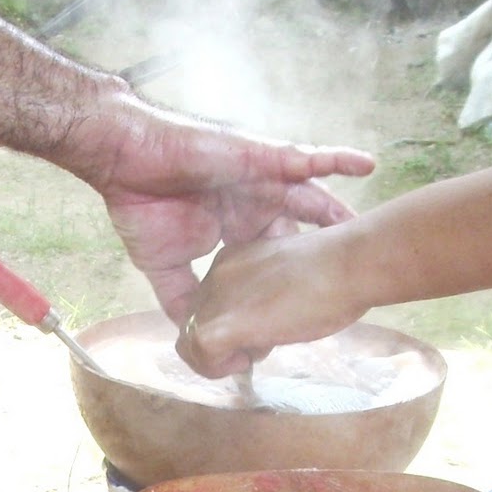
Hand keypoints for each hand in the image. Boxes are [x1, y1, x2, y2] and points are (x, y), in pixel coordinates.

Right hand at [75, 103, 373, 324]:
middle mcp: (252, 202)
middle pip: (301, 227)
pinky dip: (334, 161)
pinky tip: (365, 166)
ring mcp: (259, 178)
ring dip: (339, 213)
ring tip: (367, 229)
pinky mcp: (258, 157)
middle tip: (357, 268)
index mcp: (233, 227)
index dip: (290, 276)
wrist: (123, 159)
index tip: (314, 302)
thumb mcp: (167, 268)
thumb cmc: (140, 206)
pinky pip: (304, 158)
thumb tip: (197, 335)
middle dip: (326, 247)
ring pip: (311, 197)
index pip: (273, 254)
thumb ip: (183, 299)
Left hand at [173, 227, 368, 377]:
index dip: (229, 327)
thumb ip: (266, 298)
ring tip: (259, 350)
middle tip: (263, 343)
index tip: (263, 330)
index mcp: (232, 260)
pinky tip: (248, 361)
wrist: (349, 265)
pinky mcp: (222, 323)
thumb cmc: (337, 275)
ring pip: (190, 343)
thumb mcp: (288, 283)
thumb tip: (260, 329)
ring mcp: (216, 298)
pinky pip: (200, 355)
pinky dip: (219, 368)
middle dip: (224, 345)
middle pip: (194, 325)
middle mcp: (215, 274)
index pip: (208, 305)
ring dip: (220, 359)